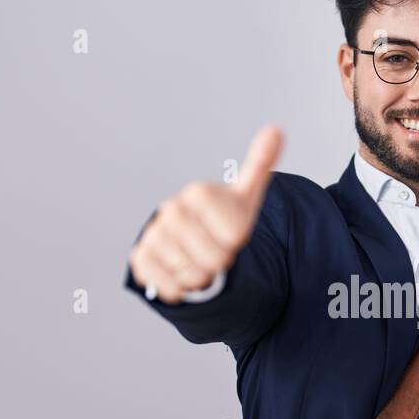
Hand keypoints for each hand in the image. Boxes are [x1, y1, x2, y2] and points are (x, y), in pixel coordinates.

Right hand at [129, 125, 281, 303]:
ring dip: (201, 277)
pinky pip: (164, 285)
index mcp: (200, 193)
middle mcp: (172, 209)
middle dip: (221, 262)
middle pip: (214, 258)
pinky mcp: (141, 257)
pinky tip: (180, 276)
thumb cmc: (223, 219)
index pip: (234, 236)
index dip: (237, 242)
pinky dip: (178, 289)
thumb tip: (277, 129)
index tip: (231, 233)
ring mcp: (154, 233)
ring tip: (199, 261)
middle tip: (217, 251)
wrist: (190, 239)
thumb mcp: (246, 196)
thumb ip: (260, 164)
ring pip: (191, 274)